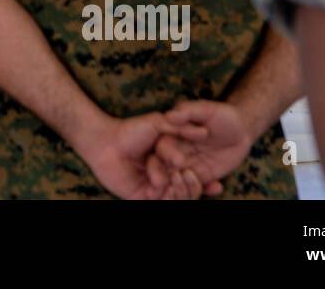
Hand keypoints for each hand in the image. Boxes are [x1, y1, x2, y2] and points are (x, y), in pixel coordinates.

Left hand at [77, 112, 211, 199]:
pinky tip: (169, 181)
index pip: (194, 179)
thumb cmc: (131, 130)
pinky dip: (170, 195)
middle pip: (188, 192)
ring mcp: (154, 189)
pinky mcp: (142, 197)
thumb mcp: (159, 123)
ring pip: (178, 198)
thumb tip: (204, 132)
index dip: (207, 184)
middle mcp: (164, 179)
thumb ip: (181, 128)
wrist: (105, 140)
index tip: (219, 183)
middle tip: (188, 172)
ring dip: (183, 190)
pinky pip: (164, 202)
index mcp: (170, 166)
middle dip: (194, 186)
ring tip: (178, 174)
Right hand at [152, 100, 255, 193]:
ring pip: (178, 180)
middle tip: (179, 181)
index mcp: (171, 135)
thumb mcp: (206, 110)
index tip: (177, 162)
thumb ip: (188, 111)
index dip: (165, 155)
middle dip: (167, 178)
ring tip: (197, 186)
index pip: (161, 148)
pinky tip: (216, 186)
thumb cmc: (222, 115)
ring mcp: (187, 165)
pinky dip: (201, 190)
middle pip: (164, 168)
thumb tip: (169, 115)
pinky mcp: (200, 176)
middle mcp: (175, 152)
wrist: (241, 130)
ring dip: (184, 187)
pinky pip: (197, 187)